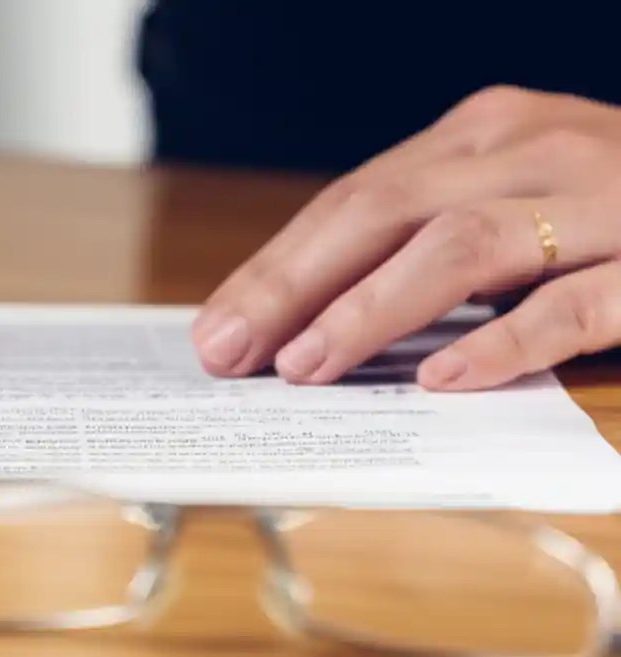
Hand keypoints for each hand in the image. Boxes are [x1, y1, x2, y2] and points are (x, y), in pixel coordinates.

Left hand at [193, 85, 620, 390]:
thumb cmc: (611, 210)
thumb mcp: (513, 198)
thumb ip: (429, 236)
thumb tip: (305, 313)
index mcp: (482, 134)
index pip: (352, 198)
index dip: (277, 266)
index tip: (217, 327)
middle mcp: (530, 150)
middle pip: (382, 212)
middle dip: (292, 286)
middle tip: (231, 352)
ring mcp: (599, 200)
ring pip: (461, 247)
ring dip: (370, 310)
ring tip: (306, 365)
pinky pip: (572, 303)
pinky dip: (502, 341)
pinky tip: (441, 379)